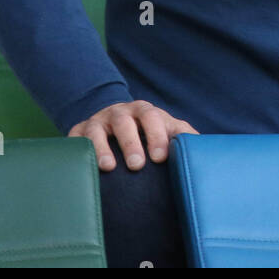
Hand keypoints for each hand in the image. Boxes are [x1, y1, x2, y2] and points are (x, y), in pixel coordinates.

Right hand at [69, 100, 197, 171]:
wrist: (114, 121)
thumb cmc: (148, 131)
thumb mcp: (166, 128)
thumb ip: (183, 135)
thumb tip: (204, 148)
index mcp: (144, 111)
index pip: (152, 118)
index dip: (156, 135)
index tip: (161, 157)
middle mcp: (120, 113)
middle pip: (125, 123)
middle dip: (131, 142)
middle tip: (138, 165)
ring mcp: (97, 122)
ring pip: (97, 130)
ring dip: (102, 148)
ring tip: (109, 167)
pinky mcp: (78, 132)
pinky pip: (74, 140)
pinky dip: (77, 150)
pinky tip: (81, 164)